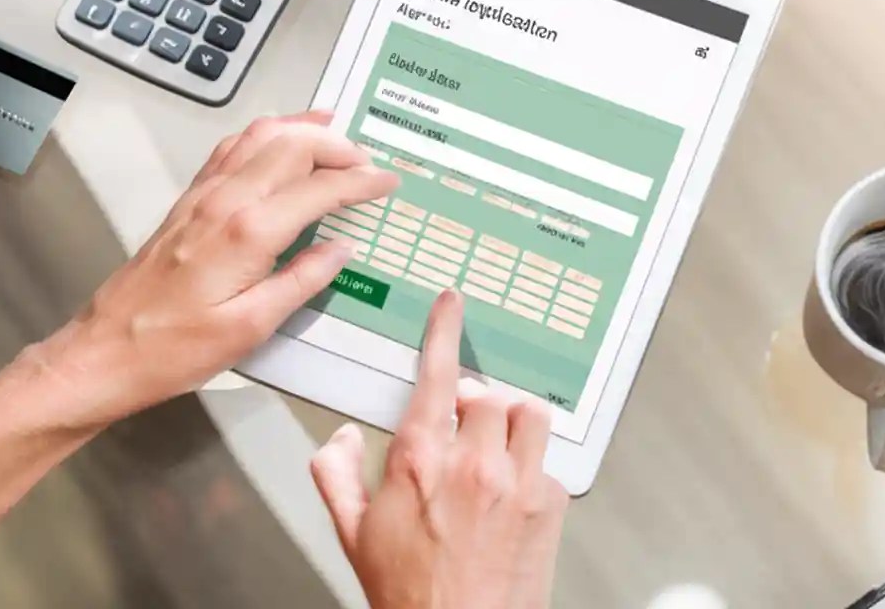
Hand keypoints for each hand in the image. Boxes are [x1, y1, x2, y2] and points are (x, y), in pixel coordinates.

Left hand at [37, 112, 398, 425]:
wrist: (107, 350)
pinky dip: (265, 134)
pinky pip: (232, 149)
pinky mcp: (188, 201)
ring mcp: (202, 196)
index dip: (360, 181)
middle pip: (291, 145)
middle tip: (368, 161)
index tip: (387, 181)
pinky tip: (280, 139)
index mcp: (246, 232)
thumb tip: (340, 249)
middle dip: (337, 146)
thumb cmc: (175, 349)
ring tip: (335, 132)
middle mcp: (224, 201)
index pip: (318, 189)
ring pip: (259, 136)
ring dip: (302, 129)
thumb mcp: (252, 327)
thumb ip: (302, 281)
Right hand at [311, 291, 569, 608]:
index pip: (437, 375)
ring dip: (512, 422)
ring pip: (529, 415)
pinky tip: (510, 495)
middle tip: (462, 426)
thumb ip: (336, 474)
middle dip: (473, 402)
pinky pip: (548, 462)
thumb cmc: (409, 596)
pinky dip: (531, 468)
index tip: (452, 306)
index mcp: (420, 460)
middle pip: (487, 393)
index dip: (444, 331)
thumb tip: (340, 440)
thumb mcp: (353, 534)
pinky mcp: (548, 506)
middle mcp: (473, 464)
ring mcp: (516, 483)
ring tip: (496, 446)